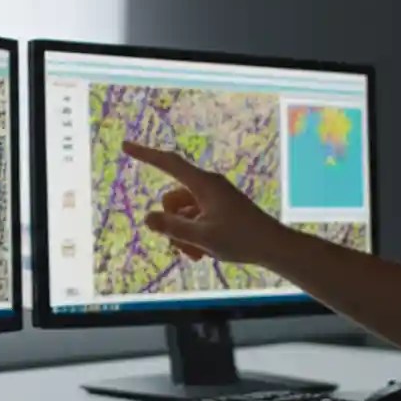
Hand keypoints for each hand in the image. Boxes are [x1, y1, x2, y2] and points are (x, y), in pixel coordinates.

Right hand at [122, 140, 287, 264]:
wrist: (274, 246)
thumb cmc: (241, 240)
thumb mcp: (202, 237)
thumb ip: (172, 228)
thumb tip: (148, 218)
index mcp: (204, 184)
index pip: (169, 163)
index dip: (145, 155)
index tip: (126, 146)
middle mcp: (208, 186)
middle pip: (172, 199)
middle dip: (172, 223)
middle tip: (187, 246)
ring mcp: (214, 197)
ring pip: (182, 212)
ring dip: (183, 233)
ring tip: (198, 254)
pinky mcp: (219, 209)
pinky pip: (195, 218)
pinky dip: (194, 234)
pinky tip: (203, 254)